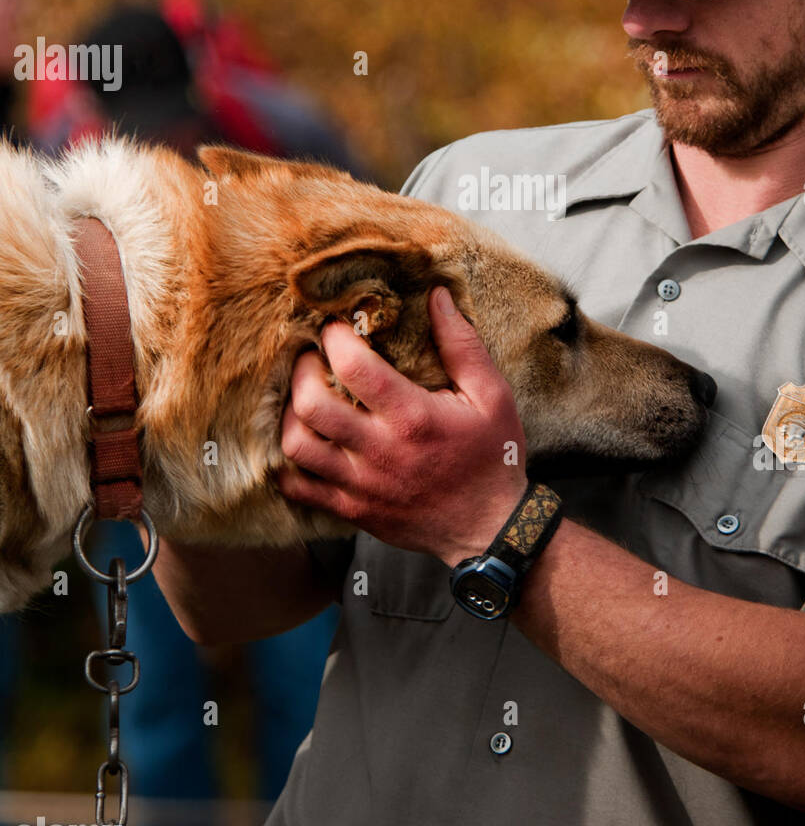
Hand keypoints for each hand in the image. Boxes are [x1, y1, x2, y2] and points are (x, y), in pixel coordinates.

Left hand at [277, 286, 528, 566]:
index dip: (336, 337)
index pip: (354, 367)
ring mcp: (361, 485)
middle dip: (302, 371)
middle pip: (311, 405)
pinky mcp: (352, 510)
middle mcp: (380, 451)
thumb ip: (462, 345)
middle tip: (313, 358)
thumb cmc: (494, 457)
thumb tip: (437, 296)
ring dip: (291, 414)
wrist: (491, 528)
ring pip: (296, 445)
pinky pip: (299, 488)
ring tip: (305, 396)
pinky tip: (304, 440)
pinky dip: (289, 462)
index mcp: (413, 417)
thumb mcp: (492, 395)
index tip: (339, 326)